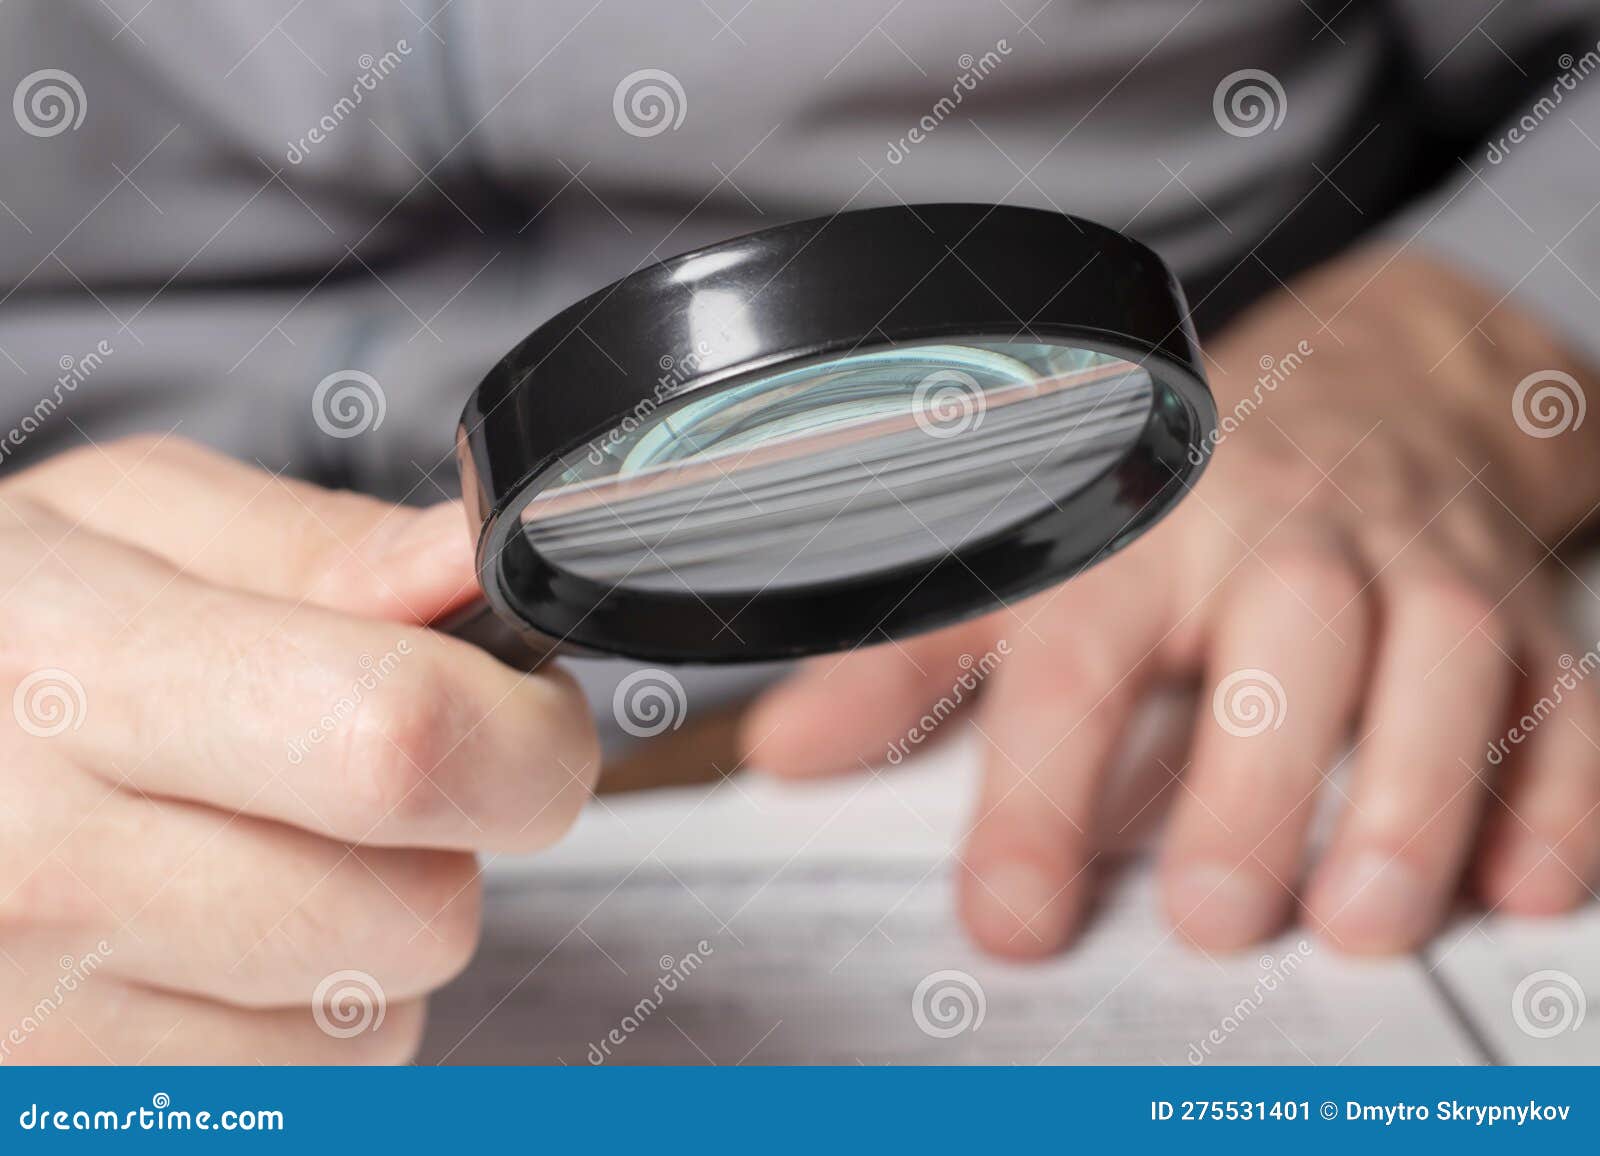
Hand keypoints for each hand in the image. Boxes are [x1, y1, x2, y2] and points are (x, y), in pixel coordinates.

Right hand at [0, 437, 597, 1062]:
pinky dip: (299, 1022)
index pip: (394, 740)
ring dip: (369, 936)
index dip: (519, 733)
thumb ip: (321, 547)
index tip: (528, 711)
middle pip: (416, 912)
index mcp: (70, 675)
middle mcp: (41, 868)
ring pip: (377, 1024)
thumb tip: (477, 567)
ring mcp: (40, 1019)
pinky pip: (304, 1096)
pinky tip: (206, 937)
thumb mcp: (123, 520)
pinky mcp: (61, 1108)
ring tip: (251, 848)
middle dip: (451, 840)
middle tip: (361, 775)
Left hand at [743, 246, 1599, 956]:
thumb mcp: (1029, 563)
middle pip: (1280, 638)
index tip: (1010, 919)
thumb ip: (912, 661)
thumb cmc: (1176, 495)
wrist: (1368, 385)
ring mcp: (1414, 563)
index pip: (1075, 659)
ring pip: (1441, 655)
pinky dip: (1558, 784)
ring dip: (1413, 792)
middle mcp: (1281, 537)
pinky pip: (1562, 685)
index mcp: (1137, 529)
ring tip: (1364, 921)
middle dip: (1251, 781)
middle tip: (1209, 919)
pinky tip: (1527, 881)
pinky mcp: (1516, 604)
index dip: (1037, 793)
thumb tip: (783, 753)